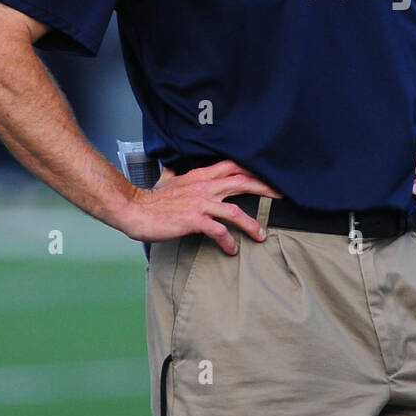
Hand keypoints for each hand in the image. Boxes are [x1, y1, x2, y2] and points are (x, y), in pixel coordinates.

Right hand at [120, 159, 280, 251]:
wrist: (134, 210)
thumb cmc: (151, 199)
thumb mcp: (168, 181)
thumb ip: (178, 176)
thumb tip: (176, 170)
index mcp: (200, 176)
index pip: (232, 166)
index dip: (252, 169)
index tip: (268, 175)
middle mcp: (204, 187)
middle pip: (241, 182)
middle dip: (264, 188)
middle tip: (281, 195)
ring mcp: (200, 204)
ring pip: (235, 211)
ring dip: (252, 224)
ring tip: (261, 235)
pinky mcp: (194, 220)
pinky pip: (219, 231)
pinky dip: (228, 241)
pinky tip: (232, 249)